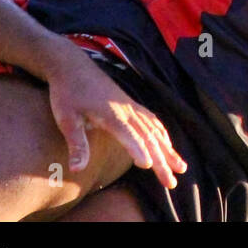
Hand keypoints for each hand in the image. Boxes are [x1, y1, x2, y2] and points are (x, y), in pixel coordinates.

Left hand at [45, 49, 186, 189]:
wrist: (73, 66)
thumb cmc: (67, 93)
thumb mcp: (66, 119)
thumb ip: (76, 143)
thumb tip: (78, 169)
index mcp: (111, 114)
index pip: (129, 135)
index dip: (139, 150)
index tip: (149, 165)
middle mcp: (127, 111)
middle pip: (149, 138)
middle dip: (163, 160)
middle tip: (173, 182)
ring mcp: (131, 107)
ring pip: (156, 131)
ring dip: (169, 150)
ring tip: (181, 167)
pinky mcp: (131, 105)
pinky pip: (152, 121)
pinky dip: (163, 134)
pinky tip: (168, 142)